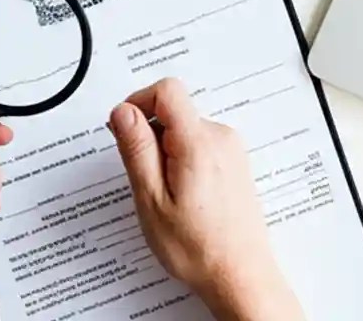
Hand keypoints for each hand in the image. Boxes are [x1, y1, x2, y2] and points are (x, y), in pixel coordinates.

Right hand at [110, 78, 303, 320]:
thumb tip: (123, 112)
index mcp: (199, 143)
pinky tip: (183, 196)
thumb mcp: (152, 199)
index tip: (125, 128)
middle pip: (174, 111)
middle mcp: (220, 138)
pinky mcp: (234, 162)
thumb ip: (137, 149)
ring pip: (185, 130)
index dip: (139, 102)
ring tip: (167, 195)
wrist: (239, 273)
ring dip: (166, 153)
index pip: (167, 90)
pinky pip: (199, 145)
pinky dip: (182, 161)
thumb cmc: (198, 247)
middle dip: (150, 137)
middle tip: (145, 179)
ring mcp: (231, 150)